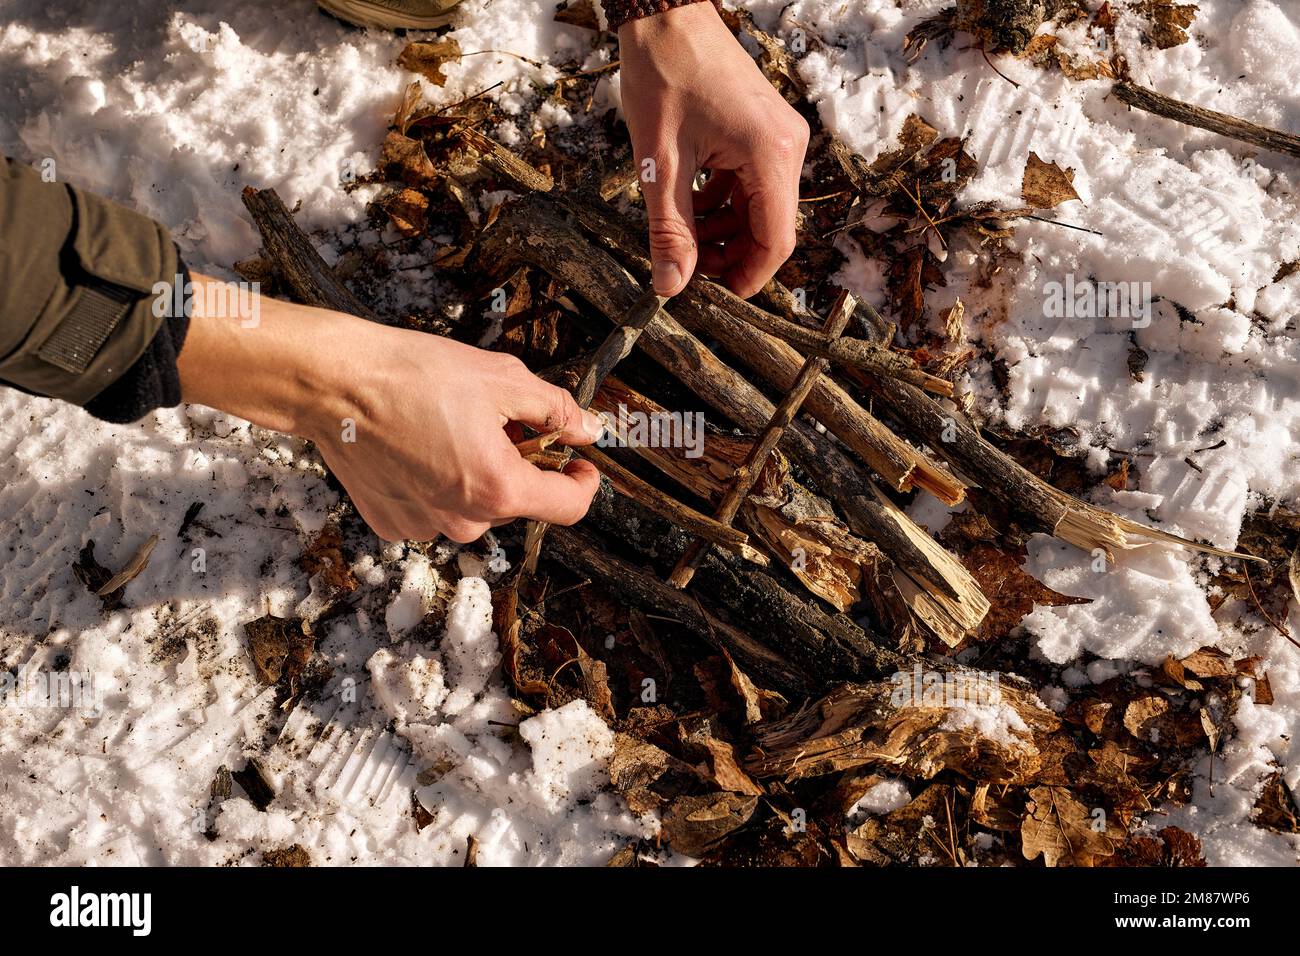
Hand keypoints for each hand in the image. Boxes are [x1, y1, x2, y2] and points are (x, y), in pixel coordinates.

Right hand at [177, 275, 603, 542]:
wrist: (332, 384)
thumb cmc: (411, 375)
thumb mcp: (502, 379)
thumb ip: (555, 409)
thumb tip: (587, 430)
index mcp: (498, 488)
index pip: (568, 508)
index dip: (584, 483)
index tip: (579, 463)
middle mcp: (463, 520)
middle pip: (517, 501)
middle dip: (520, 464)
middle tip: (502, 420)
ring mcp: (424, 526)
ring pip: (474, 507)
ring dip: (477, 474)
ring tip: (452, 427)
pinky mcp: (391, 522)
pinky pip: (434, 509)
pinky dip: (437, 483)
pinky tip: (420, 446)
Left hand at [618, 3, 809, 298]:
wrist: (666, 15)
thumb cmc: (663, 76)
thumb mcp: (660, 165)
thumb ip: (669, 231)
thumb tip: (673, 287)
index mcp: (771, 155)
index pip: (776, 240)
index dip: (748, 277)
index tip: (715, 297)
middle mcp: (787, 147)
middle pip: (771, 228)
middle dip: (731, 255)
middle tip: (688, 268)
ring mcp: (779, 137)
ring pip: (760, 208)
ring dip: (724, 231)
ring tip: (682, 238)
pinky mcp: (763, 131)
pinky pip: (753, 184)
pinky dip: (724, 203)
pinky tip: (689, 207)